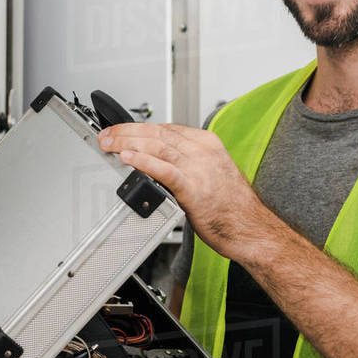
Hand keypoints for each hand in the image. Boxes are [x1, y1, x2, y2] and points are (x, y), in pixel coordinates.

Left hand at [97, 122, 271, 259]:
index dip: (138, 128)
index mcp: (207, 144)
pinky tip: (127, 158)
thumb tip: (158, 159)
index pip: (166, 128)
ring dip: (127, 142)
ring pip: (157, 145)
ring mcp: (199, 169)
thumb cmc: (232, 207)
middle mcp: (203, 152)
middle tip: (107, 135)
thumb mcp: (211, 173)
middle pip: (157, 132)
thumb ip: (187, 163)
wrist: (251, 229)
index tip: (121, 131)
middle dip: (127, 131)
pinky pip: (165, 170)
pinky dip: (143, 161)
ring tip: (109, 144)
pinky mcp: (194, 188)